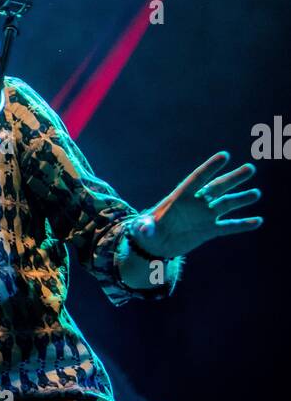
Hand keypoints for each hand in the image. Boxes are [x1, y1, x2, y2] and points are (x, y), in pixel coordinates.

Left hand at [134, 151, 261, 258]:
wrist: (155, 244)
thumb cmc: (147, 230)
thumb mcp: (143, 228)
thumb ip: (145, 227)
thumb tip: (143, 230)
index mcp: (180, 197)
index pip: (198, 179)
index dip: (210, 167)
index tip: (225, 155)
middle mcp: (196, 203)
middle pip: (217, 187)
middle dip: (233, 178)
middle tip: (250, 168)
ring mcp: (204, 216)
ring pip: (226, 204)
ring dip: (241, 199)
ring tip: (256, 193)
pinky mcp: (209, 230)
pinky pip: (228, 226)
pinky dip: (242, 225)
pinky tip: (257, 221)